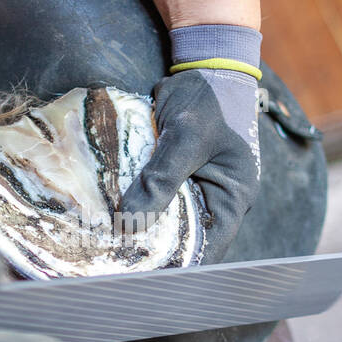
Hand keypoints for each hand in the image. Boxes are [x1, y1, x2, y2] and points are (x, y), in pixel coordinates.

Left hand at [118, 25, 261, 262]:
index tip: (142, 277)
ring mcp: (195, 188)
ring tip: (108, 246)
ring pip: (167, 219)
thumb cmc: (208, 98)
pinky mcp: (175, 175)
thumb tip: (132, 219)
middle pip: (185, 239)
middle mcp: (216, 199)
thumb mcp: (186, 136)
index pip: (209, 246)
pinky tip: (109, 215)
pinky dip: (136, 205)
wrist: (205, 65)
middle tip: (116, 265)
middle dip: (153, 250)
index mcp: (233, 197)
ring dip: (141, 228)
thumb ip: (162, 176)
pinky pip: (156, 198)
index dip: (180, 266)